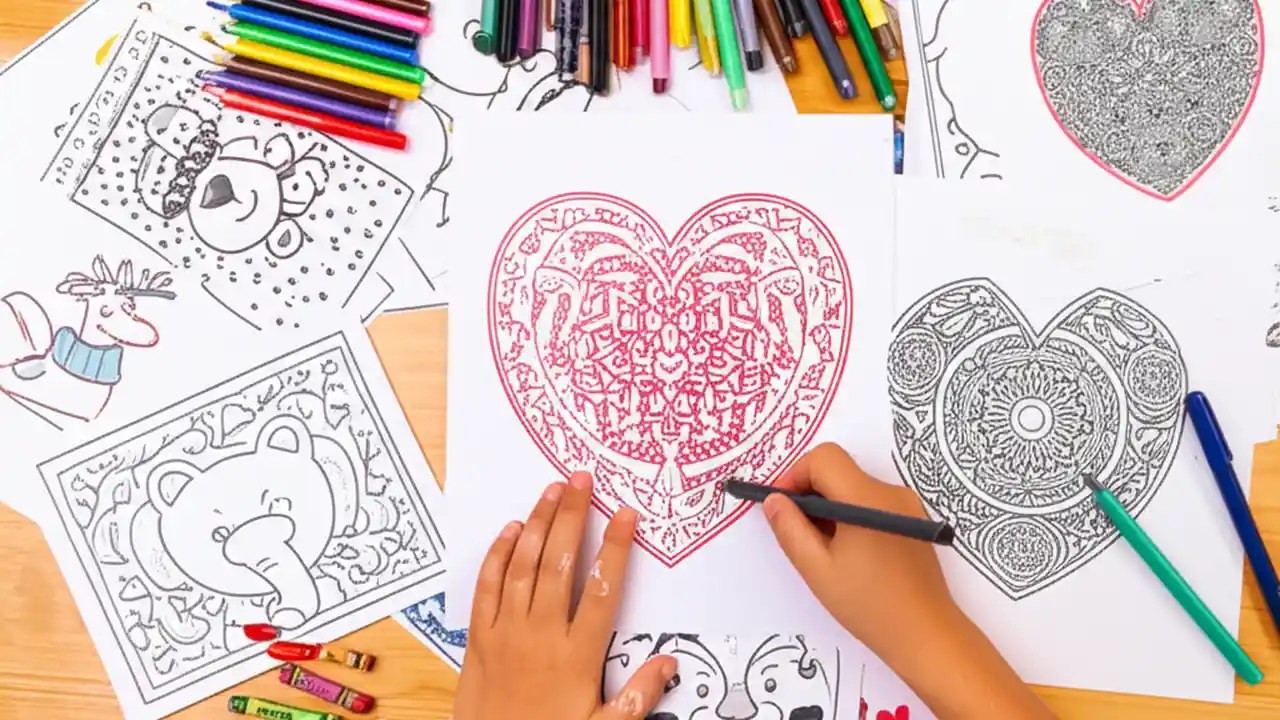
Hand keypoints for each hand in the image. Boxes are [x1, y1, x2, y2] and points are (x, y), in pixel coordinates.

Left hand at [454, 472, 676, 719]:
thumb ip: (638, 696)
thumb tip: (668, 664)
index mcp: (577, 655)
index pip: (602, 588)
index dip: (615, 548)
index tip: (625, 515)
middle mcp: (541, 634)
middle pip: (560, 562)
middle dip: (573, 516)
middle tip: (581, 480)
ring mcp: (506, 633)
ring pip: (524, 566)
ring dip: (538, 524)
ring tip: (551, 490)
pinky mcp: (478, 639)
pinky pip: (487, 587)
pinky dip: (498, 555)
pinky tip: (511, 531)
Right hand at [762, 444, 1053, 718]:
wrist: (926, 634)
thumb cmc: (870, 605)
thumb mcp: (818, 569)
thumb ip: (790, 529)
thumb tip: (773, 500)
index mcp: (867, 499)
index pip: (824, 458)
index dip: (795, 475)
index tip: (781, 505)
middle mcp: (890, 493)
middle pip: (839, 469)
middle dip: (810, 491)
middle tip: (796, 529)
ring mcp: (905, 505)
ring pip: (853, 486)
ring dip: (829, 505)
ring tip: (822, 547)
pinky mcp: (912, 519)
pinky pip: (871, 501)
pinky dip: (850, 514)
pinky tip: (846, 551)